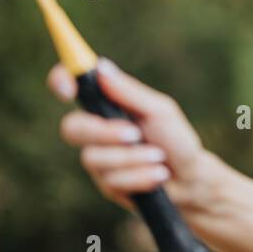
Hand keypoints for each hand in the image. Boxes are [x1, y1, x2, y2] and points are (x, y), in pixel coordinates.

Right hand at [47, 59, 204, 210]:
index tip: (68, 88)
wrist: (191, 179)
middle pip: (71, 128)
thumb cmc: (176, 139)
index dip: (60, 80)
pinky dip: (140, 176)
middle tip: (134, 134)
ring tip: (159, 157)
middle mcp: (97, 129)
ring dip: (133, 158)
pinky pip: (111, 180)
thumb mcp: (159, 111)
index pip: (72, 86)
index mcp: (108, 104)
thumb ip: (130, 92)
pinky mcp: (106, 184)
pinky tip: (158, 175)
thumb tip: (101, 67)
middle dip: (103, 133)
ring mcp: (99, 158)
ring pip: (93, 157)